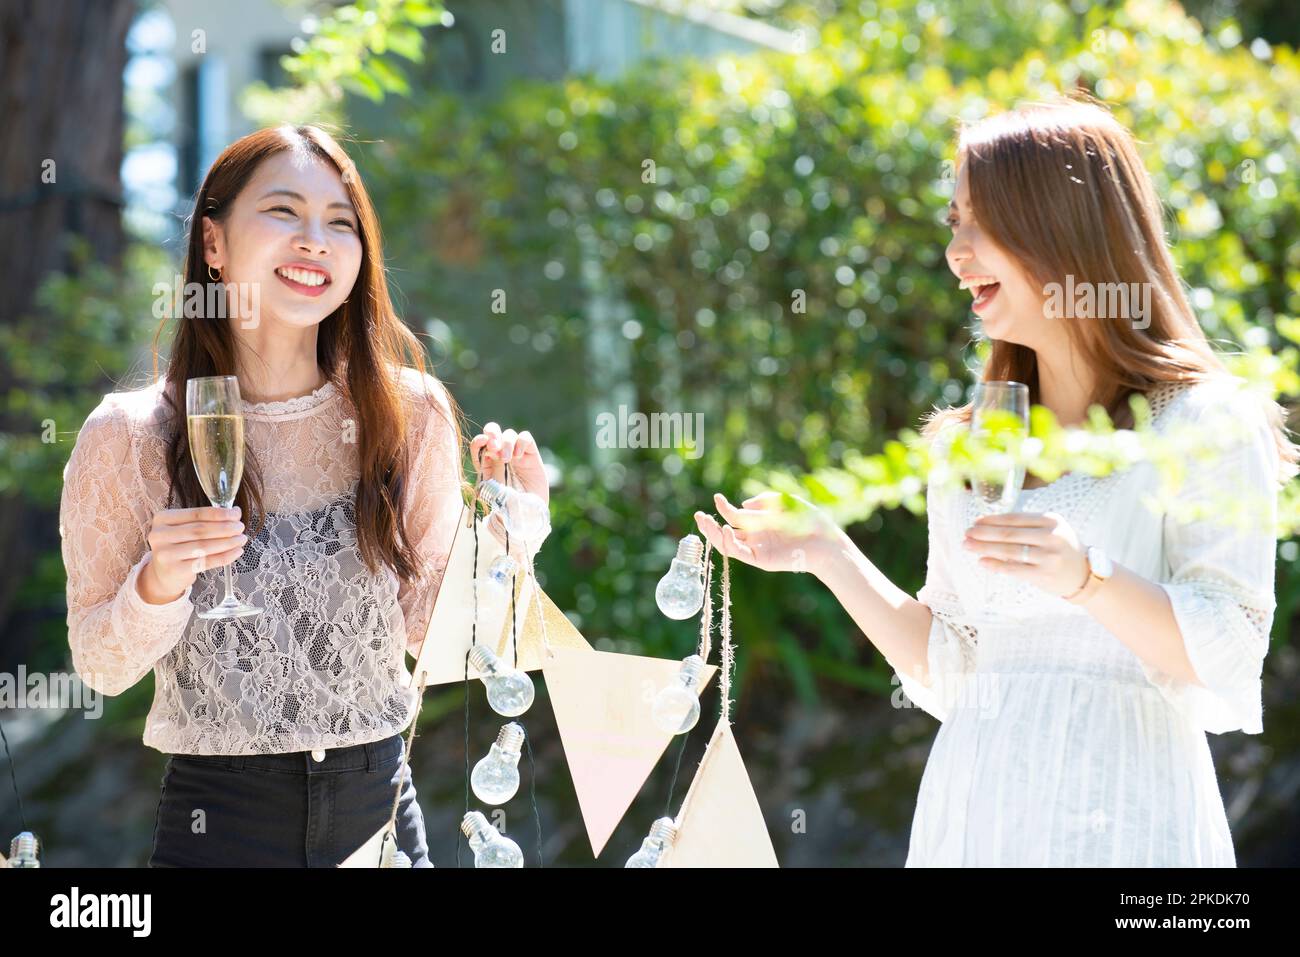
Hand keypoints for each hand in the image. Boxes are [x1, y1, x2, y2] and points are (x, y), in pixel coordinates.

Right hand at [138, 505, 246, 603]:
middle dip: (225, 528)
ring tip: (241, 539)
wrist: (164, 574)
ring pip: (204, 546)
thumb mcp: (184, 529)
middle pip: (200, 530)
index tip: (236, 513)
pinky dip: (225, 556)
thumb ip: (205, 520)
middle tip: (241, 528)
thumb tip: (234, 512)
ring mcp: (165, 554)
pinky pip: (206, 562)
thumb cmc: (179, 546)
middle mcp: (159, 535)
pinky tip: (236, 552)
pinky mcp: (175, 570)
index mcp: (162, 518)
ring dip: (228, 542)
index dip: (219, 513)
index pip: (196, 513)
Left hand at [468, 423, 548, 506]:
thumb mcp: (493, 492)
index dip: (479, 441)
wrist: (528, 516)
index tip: (482, 443)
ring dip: (506, 442)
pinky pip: (525, 438)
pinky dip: (521, 442)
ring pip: (509, 434)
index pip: (479, 445)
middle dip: (492, 433)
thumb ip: (490, 471)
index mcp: (486, 464)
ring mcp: (516, 455)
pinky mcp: (531, 455)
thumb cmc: (508, 508)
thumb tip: (489, 451)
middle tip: (494, 446)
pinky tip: (519, 456)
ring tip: (508, 459)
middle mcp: (500, 456)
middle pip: (493, 431)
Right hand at [693, 491, 841, 574]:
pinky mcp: (761, 560)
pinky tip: (727, 530)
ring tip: (705, 522)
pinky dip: (731, 543)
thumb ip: (764, 500)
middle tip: (698, 515)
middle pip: (725, 532)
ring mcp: (757, 549)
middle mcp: (755, 537)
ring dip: (714, 534)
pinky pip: (740, 553)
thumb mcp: (785, 502)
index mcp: (759, 523)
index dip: (723, 508)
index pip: (734, 517)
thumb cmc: (810, 521)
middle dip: (710, 525)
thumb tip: (742, 504)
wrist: (826, 542)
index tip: (716, 498)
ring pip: (728, 545)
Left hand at [963, 510, 1089, 597]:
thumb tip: (987, 527)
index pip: (1015, 518)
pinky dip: (995, 565)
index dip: (992, 520)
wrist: (1085, 575)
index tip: (975, 522)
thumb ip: (1026, 528)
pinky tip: (982, 562)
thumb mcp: (1051, 531)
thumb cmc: (1061, 549)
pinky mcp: (1044, 574)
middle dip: (983, 533)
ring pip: (1009, 550)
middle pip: (1009, 533)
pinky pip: (1014, 569)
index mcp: (1051, 520)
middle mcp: (1051, 536)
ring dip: (984, 548)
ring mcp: (1049, 556)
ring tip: (968, 546)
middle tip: (966, 533)